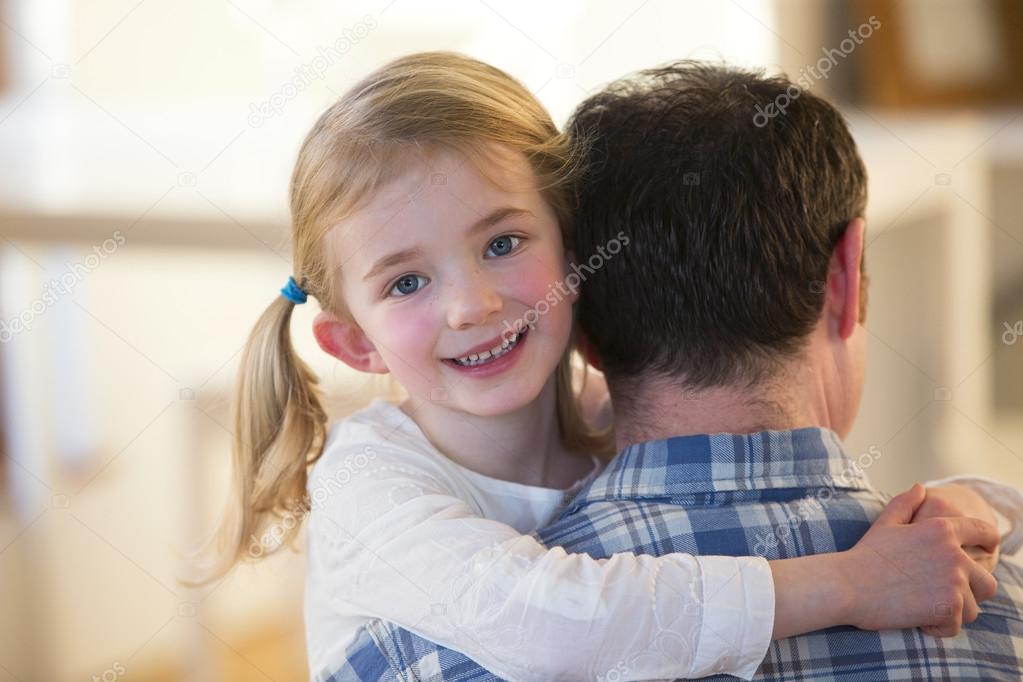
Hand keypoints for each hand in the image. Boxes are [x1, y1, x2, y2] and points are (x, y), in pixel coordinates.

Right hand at [843, 483, 998, 636]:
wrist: (847, 584)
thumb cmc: (864, 555)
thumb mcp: (885, 523)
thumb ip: (906, 503)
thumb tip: (920, 488)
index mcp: (942, 530)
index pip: (984, 533)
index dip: (990, 542)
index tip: (987, 550)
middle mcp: (955, 555)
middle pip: (987, 582)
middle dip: (972, 592)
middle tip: (946, 596)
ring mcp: (954, 583)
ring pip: (973, 608)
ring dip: (953, 612)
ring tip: (926, 608)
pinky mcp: (947, 608)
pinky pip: (955, 626)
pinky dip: (938, 627)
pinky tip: (918, 619)